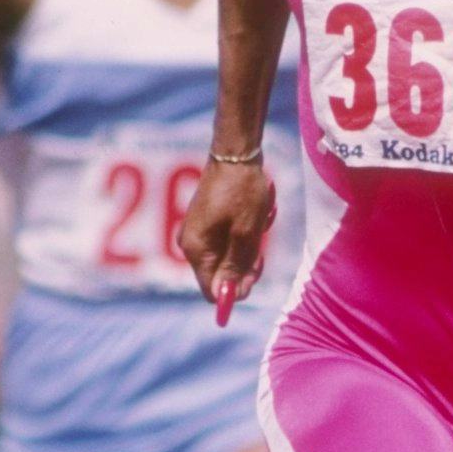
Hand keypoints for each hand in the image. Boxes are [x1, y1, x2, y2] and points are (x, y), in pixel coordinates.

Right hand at [181, 158, 276, 314]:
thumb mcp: (246, 233)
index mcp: (196, 250)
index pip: (213, 290)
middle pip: (220, 275)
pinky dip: (245, 233)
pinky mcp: (206, 222)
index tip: (256, 270)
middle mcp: (190, 245)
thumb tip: (227, 297)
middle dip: (245, 265)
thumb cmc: (242, 192)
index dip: (235, 290)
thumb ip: (236, 267)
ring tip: (259, 222)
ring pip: (228, 257)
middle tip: (261, 247)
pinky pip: (228, 241)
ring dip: (248, 246)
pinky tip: (256, 214)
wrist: (235, 154)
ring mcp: (197, 233)